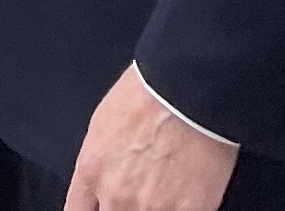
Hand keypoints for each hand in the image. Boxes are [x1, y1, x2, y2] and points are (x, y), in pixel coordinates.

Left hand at [64, 65, 234, 210]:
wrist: (189, 85)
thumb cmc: (150, 92)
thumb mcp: (104, 123)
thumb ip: (100, 164)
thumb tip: (104, 182)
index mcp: (92, 171)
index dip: (95, 209)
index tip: (104, 205)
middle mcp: (116, 195)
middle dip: (126, 205)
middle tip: (144, 185)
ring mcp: (151, 206)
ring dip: (156, 205)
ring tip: (170, 182)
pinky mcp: (188, 209)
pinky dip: (185, 206)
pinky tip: (192, 187)